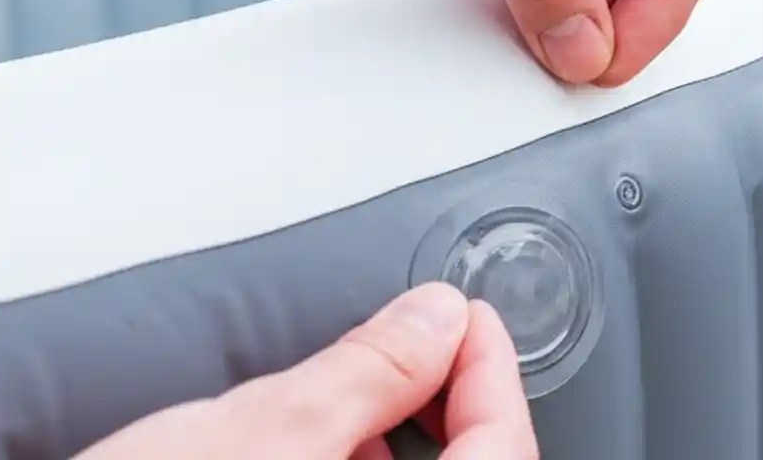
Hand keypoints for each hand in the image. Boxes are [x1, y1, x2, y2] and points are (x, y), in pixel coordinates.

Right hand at [76, 284, 536, 458]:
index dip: (495, 369)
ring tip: (368, 398)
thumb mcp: (258, 433)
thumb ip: (366, 372)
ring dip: (410, 443)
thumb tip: (435, 318)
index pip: (503, 450)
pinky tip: (328, 453)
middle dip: (454, 403)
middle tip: (430, 345)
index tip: (470, 316)